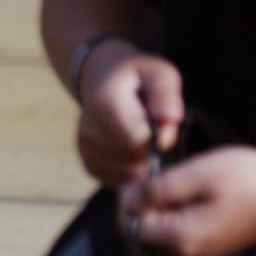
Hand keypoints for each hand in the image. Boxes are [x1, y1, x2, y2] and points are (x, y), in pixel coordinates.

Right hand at [77, 47, 184, 187]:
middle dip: (151, 149)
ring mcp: (86, 151)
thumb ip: (166, 96)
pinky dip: (134, 169)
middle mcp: (88, 130)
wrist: (104, 80)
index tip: (162, 123)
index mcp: (104, 103)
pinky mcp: (89, 166)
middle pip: (134, 159)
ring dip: (144, 160)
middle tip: (152, 127)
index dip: (157, 137)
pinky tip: (133, 149)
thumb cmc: (138, 78)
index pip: (137, 140)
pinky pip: (122, 181)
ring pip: (129, 174)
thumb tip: (169, 120)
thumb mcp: (159, 74)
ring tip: (141, 136)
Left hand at [120, 145, 255, 255]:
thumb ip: (156, 189)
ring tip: (188, 181)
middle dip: (151, 203)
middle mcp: (187, 255)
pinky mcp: (214, 246)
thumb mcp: (197, 174)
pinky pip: (183, 231)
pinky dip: (183, 212)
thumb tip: (124, 197)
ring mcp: (202, 253)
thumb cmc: (247, 179)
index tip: (151, 175)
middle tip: (173, 176)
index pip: (133, 226)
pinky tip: (200, 192)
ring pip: (165, 230)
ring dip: (167, 206)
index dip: (135, 199)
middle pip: (147, 231)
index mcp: (180, 240)